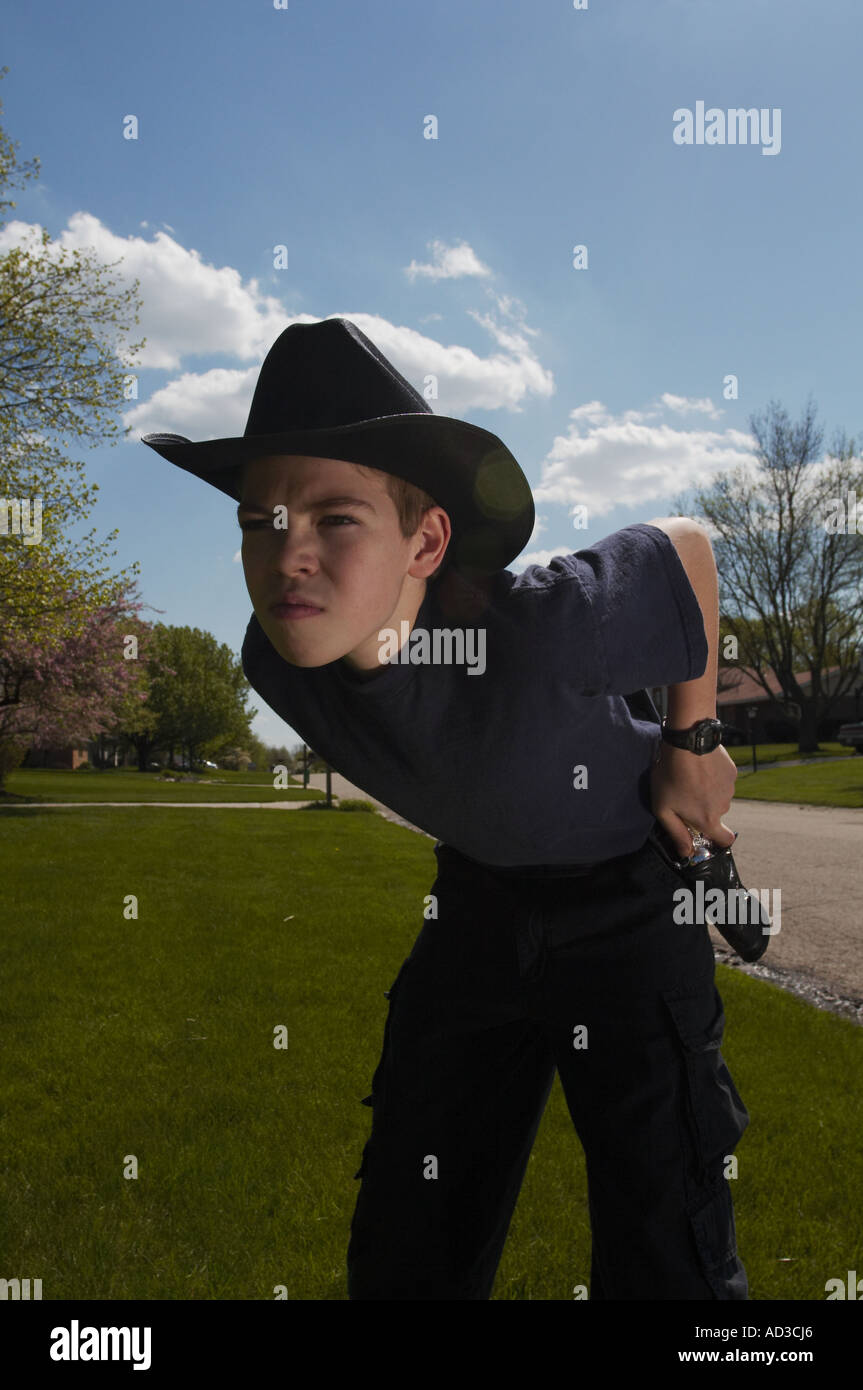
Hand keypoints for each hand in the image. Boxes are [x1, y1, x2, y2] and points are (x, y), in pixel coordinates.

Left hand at [649, 740, 737, 858]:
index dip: (717, 840)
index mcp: (708, 819)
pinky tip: (699, 767)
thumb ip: (676, 833)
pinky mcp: (731, 772)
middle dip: (703, 809)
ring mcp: (730, 788)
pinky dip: (713, 777)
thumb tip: (686, 853)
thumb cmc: (671, 776)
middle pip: (716, 815)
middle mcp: (723, 806)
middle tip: (684, 795)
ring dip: (707, 792)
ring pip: (719, 796)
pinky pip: (722, 780)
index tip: (705, 833)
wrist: (687, 743)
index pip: (725, 840)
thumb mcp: (664, 809)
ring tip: (689, 777)